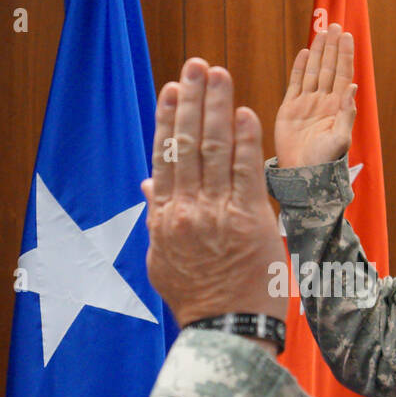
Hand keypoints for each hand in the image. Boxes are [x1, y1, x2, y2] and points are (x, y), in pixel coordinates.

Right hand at [142, 58, 287, 327]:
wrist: (225, 330)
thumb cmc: (197, 298)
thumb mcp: (163, 261)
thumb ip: (157, 220)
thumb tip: (148, 186)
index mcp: (164, 218)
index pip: (164, 156)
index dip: (167, 119)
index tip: (171, 90)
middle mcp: (185, 210)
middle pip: (186, 143)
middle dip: (192, 100)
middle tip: (196, 66)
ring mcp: (215, 214)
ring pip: (213, 149)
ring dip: (217, 107)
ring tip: (219, 74)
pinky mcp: (247, 220)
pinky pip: (244, 171)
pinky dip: (244, 140)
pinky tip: (244, 112)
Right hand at [273, 23, 357, 167]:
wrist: (302, 174)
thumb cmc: (324, 161)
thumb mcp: (341, 138)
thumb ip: (346, 113)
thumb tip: (352, 86)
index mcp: (337, 107)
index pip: (343, 74)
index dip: (345, 55)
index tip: (347, 36)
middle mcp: (323, 102)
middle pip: (329, 68)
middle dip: (332, 47)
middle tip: (335, 25)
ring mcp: (306, 103)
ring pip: (314, 71)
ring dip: (318, 52)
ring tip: (322, 33)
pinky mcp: (290, 109)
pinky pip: (295, 83)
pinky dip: (300, 67)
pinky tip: (305, 53)